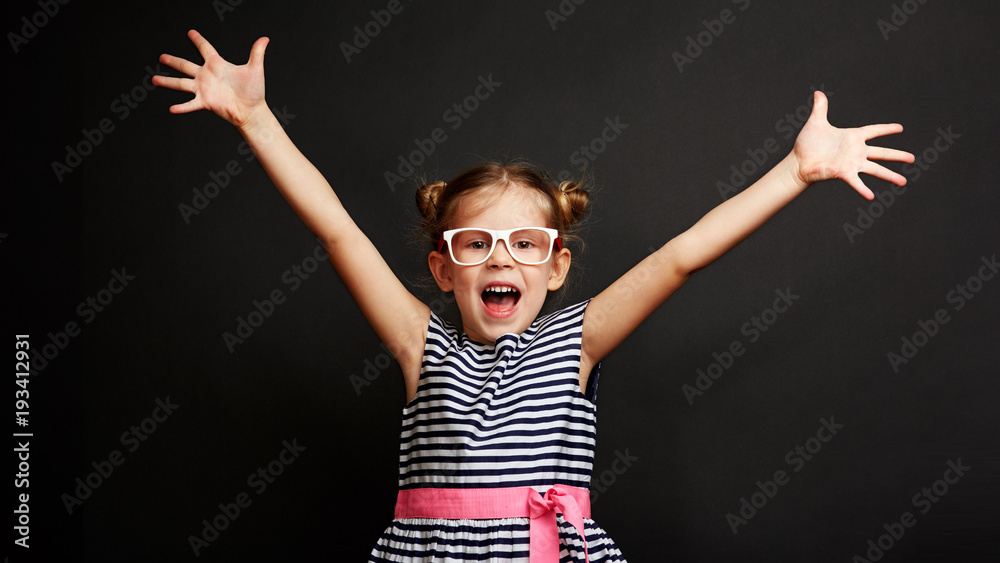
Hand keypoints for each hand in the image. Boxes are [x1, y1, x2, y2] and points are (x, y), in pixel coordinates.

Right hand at [152, 30, 268, 128]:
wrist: (252, 110)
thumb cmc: (254, 91)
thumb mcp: (255, 69)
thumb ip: (257, 53)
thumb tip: (265, 39)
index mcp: (217, 65)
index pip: (205, 48)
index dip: (198, 40)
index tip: (191, 32)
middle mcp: (207, 76)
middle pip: (185, 65)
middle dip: (173, 61)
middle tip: (161, 56)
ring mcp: (204, 89)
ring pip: (181, 83)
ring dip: (168, 82)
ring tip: (154, 80)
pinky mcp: (205, 102)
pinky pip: (190, 104)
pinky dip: (182, 107)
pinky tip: (172, 109)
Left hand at [792, 91, 914, 199]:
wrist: (797, 161)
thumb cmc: (807, 143)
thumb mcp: (816, 122)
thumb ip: (820, 108)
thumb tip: (818, 92)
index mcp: (852, 137)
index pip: (874, 131)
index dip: (886, 129)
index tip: (901, 128)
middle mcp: (856, 151)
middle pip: (882, 153)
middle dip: (897, 155)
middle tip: (913, 158)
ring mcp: (851, 163)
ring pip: (876, 169)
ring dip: (890, 175)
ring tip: (903, 182)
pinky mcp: (843, 173)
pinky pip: (856, 182)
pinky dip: (863, 189)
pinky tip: (872, 196)